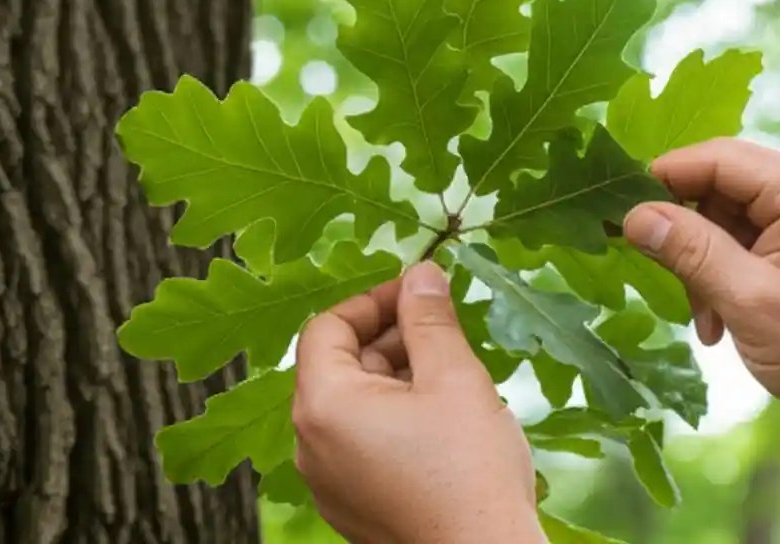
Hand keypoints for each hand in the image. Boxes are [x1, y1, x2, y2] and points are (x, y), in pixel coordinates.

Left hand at [292, 262, 542, 543]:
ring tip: (451, 376)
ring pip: (354, 405)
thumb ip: (429, 319)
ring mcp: (329, 481)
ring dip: (396, 378)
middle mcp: (311, 445)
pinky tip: (443, 419)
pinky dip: (394, 418)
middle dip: (390, 339)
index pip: (327, 326)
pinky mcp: (352, 505)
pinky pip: (362, 443)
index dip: (373, 300)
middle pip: (339, 365)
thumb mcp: (453, 377)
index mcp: (324, 406)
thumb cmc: (468, 473)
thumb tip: (421, 274)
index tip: (418, 294)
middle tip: (444, 331)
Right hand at [623, 138, 779, 432]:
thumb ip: (689, 250)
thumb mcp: (746, 300)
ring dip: (704, 263)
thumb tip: (633, 215)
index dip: (664, 180)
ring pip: (725, 214)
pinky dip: (724, 271)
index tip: (619, 213)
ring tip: (710, 321)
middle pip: (719, 184)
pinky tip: (723, 318)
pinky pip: (745, 234)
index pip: (718, 157)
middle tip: (676, 289)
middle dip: (689, 236)